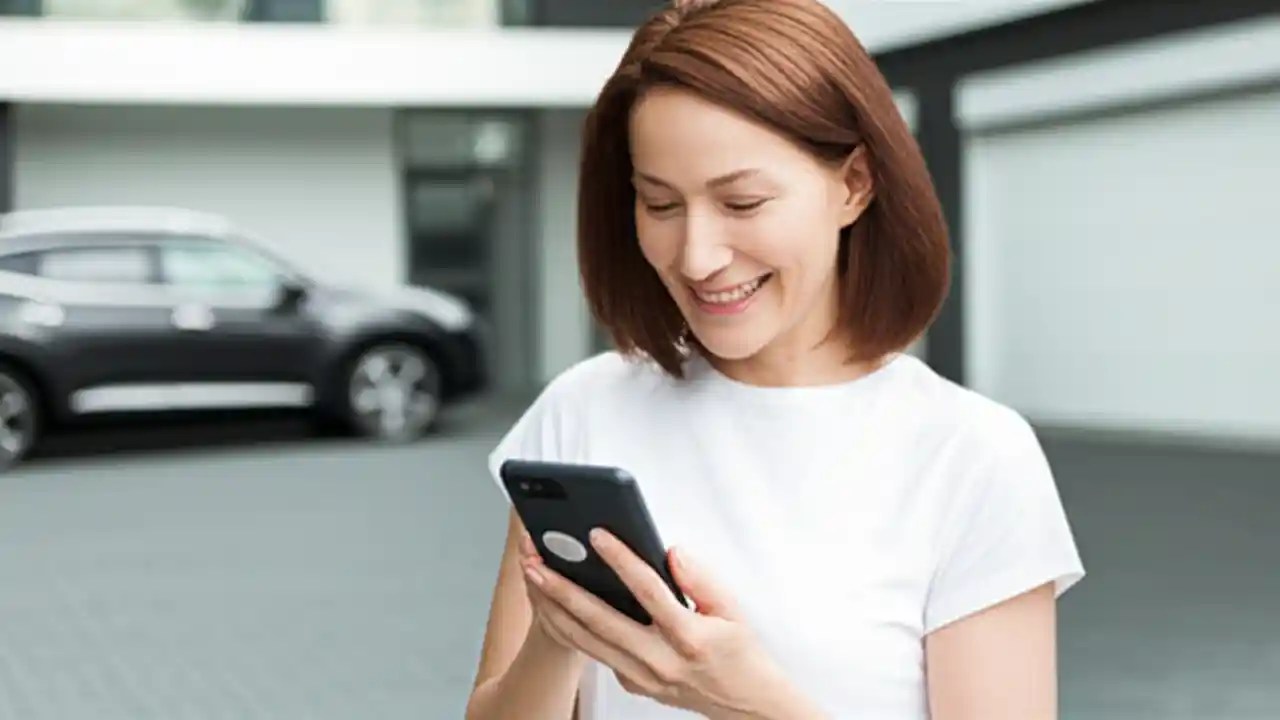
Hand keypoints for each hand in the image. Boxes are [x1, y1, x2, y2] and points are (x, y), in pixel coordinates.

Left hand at [519, 527, 814, 718]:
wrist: (746, 706)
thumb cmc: (741, 654)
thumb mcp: (734, 611)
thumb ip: (701, 579)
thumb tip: (671, 552)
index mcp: (689, 637)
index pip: (648, 591)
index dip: (620, 560)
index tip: (596, 535)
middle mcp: (660, 661)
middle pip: (601, 620)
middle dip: (563, 588)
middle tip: (536, 560)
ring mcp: (642, 678)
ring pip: (587, 641)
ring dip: (555, 607)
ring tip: (535, 575)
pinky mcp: (633, 685)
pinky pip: (596, 653)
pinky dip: (572, 627)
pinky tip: (556, 601)